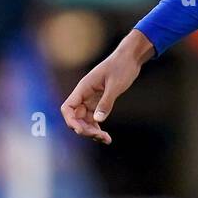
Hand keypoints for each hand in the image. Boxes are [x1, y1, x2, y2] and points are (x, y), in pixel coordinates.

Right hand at [60, 29, 154, 144]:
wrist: (130, 58)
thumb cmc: (122, 67)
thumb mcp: (115, 85)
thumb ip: (106, 102)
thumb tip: (97, 120)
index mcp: (83, 88)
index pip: (67, 108)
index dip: (71, 121)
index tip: (83, 131)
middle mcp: (84, 95)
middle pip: (75, 118)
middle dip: (85, 130)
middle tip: (101, 136)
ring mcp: (91, 99)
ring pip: (85, 120)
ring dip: (92, 131)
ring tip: (106, 139)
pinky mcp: (99, 102)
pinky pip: (93, 118)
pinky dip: (97, 127)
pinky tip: (106, 137)